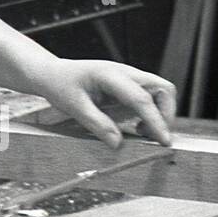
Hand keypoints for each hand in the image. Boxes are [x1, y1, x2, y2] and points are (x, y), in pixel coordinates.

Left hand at [27, 58, 175, 147]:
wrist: (51, 73)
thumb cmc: (59, 85)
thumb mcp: (72, 106)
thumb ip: (96, 124)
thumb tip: (118, 144)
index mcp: (109, 74)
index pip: (141, 98)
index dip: (156, 121)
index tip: (164, 142)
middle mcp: (124, 72)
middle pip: (162, 88)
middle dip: (165, 114)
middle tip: (155, 138)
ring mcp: (129, 76)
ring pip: (160, 91)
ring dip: (160, 114)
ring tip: (142, 132)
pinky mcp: (129, 84)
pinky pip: (151, 96)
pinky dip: (151, 112)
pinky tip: (137, 126)